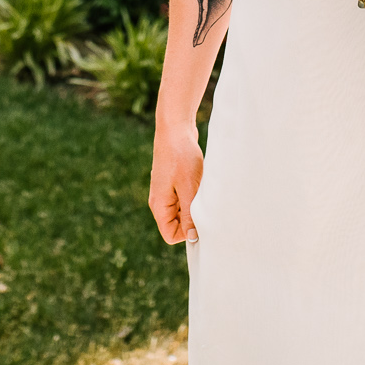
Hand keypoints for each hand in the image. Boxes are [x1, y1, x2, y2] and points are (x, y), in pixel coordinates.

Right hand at [149, 121, 203, 244]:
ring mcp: (167, 191)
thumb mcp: (188, 188)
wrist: (176, 128)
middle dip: (192, 219)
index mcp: (159, 205)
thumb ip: (189, 214)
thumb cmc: (181, 156)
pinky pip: (185, 199)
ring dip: (195, 205)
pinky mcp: (174, 183)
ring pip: (183, 211)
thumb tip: (193, 237)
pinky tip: (201, 182)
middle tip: (205, 203)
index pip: (170, 235)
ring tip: (202, 190)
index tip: (201, 218)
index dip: (187, 233)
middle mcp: (160, 201)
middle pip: (177, 224)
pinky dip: (195, 195)